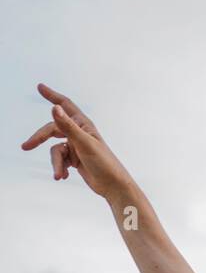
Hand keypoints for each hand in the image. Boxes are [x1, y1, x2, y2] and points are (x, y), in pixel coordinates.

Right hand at [20, 82, 131, 198]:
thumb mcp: (84, 144)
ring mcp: (76, 146)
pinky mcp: (74, 159)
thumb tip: (53, 108)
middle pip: (52, 130)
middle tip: (25, 147)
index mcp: (83, 124)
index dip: (52, 95)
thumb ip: (67, 126)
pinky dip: (60, 168)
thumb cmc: (104, 163)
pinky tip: (63, 177)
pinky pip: (60, 160)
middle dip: (39, 139)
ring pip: (55, 150)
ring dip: (56, 163)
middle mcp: (78, 132)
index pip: (64, 105)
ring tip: (59, 176)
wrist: (113, 186)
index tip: (40, 86)